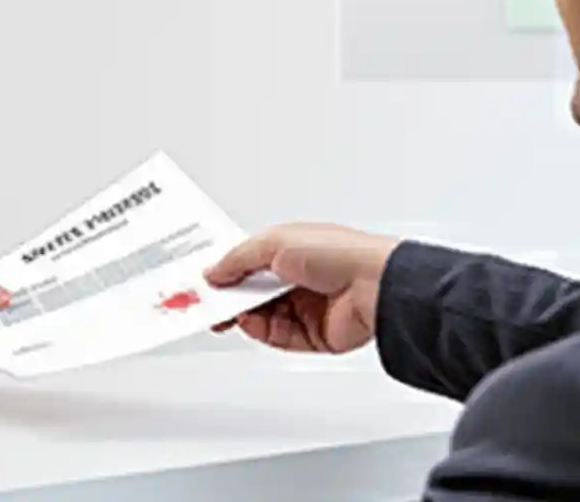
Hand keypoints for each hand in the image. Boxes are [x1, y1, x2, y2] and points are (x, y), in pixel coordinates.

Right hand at [204, 224, 398, 353]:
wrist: (375, 285)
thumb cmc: (340, 253)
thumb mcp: (274, 242)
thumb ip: (238, 258)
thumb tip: (214, 271)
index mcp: (293, 250)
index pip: (249, 263)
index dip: (226, 271)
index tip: (204, 280)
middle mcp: (299, 278)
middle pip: (252, 293)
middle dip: (228, 297)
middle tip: (205, 301)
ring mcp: (307, 307)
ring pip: (262, 317)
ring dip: (242, 314)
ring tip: (226, 311)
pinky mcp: (314, 335)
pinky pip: (278, 337)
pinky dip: (261, 332)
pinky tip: (250, 323)